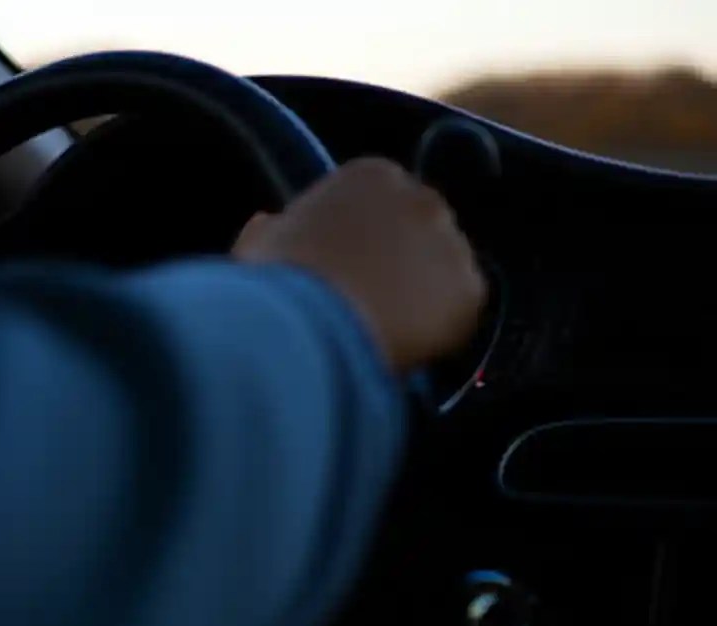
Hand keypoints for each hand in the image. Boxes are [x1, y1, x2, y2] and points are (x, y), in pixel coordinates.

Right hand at [233, 157, 485, 372]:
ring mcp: (452, 241)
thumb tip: (270, 223)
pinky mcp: (470, 289)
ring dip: (422, 293)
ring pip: (443, 270)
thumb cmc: (280, 278)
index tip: (345, 265)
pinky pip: (458, 310)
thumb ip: (276, 227)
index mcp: (372, 176)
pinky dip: (439, 329)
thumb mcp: (261, 242)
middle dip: (402, 258)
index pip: (381, 201)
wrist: (311, 322)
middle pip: (420, 229)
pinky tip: (406, 342)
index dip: (364, 237)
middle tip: (371, 297)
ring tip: (387, 326)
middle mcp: (422, 197)